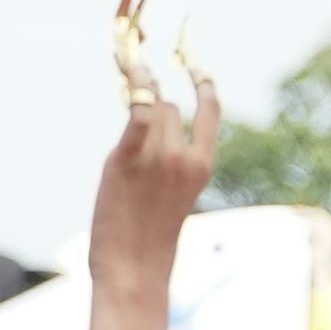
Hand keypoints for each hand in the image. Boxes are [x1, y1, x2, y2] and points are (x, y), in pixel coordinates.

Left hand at [89, 0, 220, 329]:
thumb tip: (149, 125)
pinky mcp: (129, 156)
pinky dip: (134, 84)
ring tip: (121, 77)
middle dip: (151, 98)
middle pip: (170, 105)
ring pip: (149, 107)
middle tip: (132, 66)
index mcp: (202, 165)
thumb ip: (164, 160)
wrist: (133, 268)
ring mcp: (159, 155)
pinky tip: (127, 60)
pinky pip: (136, 109)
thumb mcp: (166, 196)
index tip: (194, 60)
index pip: (209, 108)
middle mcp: (186, 156)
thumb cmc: (146, 239)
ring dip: (135, 95)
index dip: (202, 80)